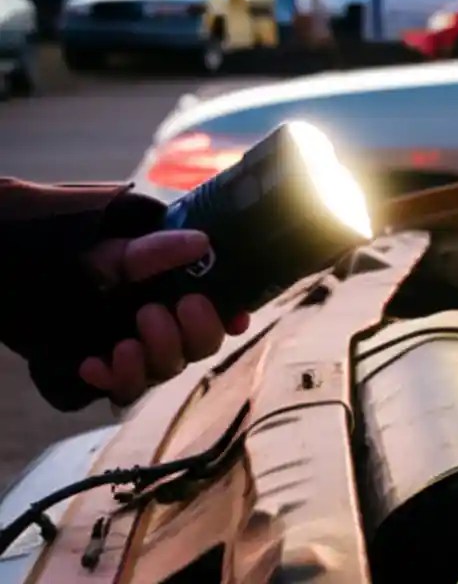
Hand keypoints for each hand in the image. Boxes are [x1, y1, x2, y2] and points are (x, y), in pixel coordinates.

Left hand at [78, 230, 249, 404]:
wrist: (48, 284)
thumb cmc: (97, 266)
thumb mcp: (123, 252)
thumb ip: (158, 250)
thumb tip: (201, 243)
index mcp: (187, 300)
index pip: (226, 315)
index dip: (234, 320)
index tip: (234, 318)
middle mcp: (175, 332)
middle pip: (202, 347)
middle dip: (194, 334)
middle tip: (160, 311)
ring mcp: (148, 357)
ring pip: (168, 370)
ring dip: (154, 357)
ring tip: (127, 343)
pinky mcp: (117, 376)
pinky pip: (124, 389)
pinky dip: (110, 378)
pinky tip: (92, 365)